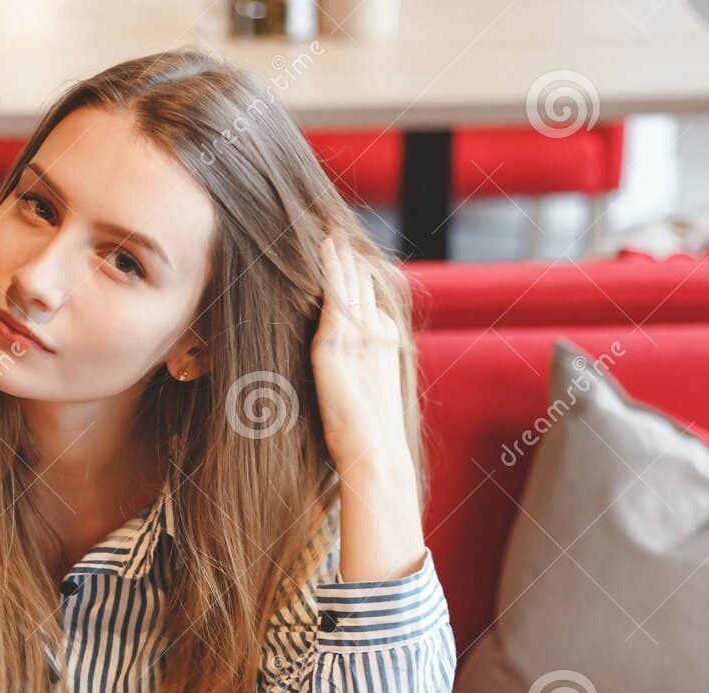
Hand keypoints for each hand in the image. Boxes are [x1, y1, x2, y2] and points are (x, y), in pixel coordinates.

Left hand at [310, 234, 408, 476]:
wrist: (375, 451)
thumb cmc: (366, 437)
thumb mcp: (364, 394)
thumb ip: (355, 370)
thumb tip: (341, 370)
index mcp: (385, 342)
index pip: (368, 298)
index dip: (357, 275)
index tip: (345, 253)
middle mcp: (376, 331)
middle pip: (362, 283)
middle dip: (349, 257)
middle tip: (335, 224)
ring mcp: (358, 334)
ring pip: (350, 282)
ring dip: (339, 254)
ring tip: (328, 226)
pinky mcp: (337, 341)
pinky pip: (335, 294)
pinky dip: (331, 268)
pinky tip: (324, 246)